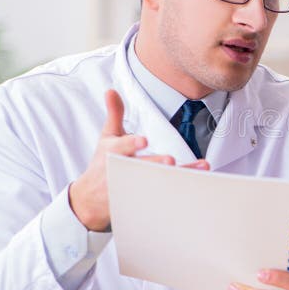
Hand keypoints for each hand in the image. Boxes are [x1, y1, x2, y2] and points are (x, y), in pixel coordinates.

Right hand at [69, 89, 208, 230]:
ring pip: (158, 183)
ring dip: (179, 176)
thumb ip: (115, 114)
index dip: (131, 143)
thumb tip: (111, 90)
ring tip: (196, 170)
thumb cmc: (102, 164)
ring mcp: (134, 187)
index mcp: (114, 153)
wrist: (90, 199)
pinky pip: (165, 195)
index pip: (122, 147)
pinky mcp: (145, 199)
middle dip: (155, 165)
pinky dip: (181, 190)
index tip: (143, 141)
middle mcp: (124, 170)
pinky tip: (198, 183)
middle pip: (142, 167)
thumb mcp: (107, 137)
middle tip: (169, 160)